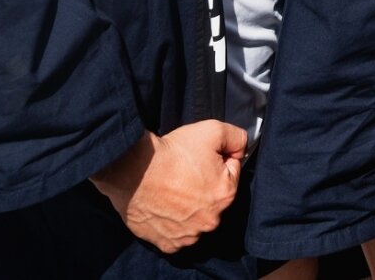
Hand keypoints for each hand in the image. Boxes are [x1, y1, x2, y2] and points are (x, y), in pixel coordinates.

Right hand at [90, 120, 247, 252]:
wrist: (133, 171)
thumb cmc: (171, 152)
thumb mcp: (212, 130)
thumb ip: (236, 138)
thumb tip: (241, 148)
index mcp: (226, 194)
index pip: (231, 172)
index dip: (217, 159)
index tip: (199, 156)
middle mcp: (211, 221)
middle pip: (214, 196)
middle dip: (204, 183)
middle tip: (184, 171)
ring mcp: (189, 236)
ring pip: (196, 217)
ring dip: (189, 205)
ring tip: (171, 188)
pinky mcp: (169, 244)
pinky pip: (177, 233)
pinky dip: (172, 222)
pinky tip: (163, 206)